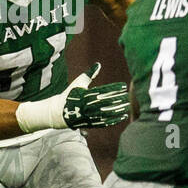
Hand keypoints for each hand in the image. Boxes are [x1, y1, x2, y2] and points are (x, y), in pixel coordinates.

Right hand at [15, 63, 129, 132]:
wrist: (58, 111)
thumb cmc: (70, 94)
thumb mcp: (78, 82)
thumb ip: (90, 74)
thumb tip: (98, 64)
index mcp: (85, 94)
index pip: (103, 91)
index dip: (115, 88)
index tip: (124, 86)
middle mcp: (88, 105)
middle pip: (107, 102)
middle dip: (119, 99)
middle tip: (129, 96)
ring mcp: (89, 115)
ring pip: (107, 113)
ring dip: (119, 110)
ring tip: (128, 106)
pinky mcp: (90, 123)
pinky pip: (105, 122)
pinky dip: (115, 120)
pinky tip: (123, 116)